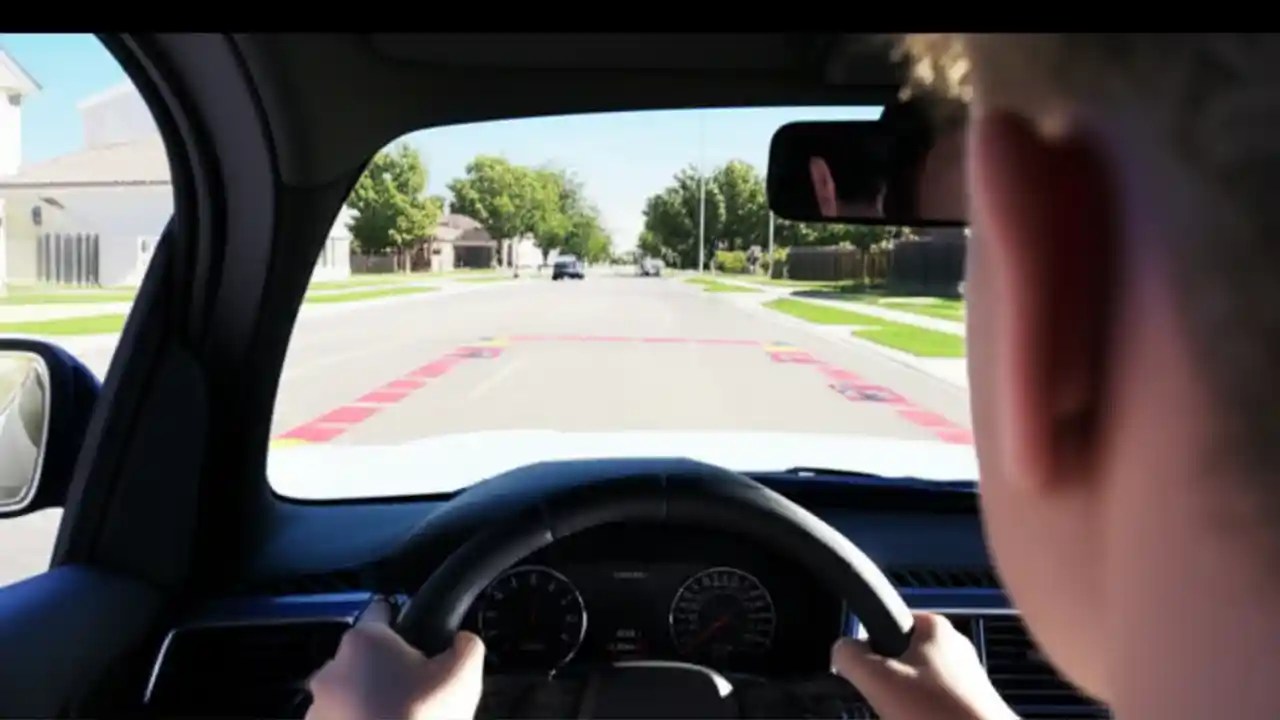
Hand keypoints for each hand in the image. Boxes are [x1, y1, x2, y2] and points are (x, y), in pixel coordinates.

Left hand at [306, 597, 485, 719]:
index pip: (383, 612)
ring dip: (369, 700)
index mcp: (364, 641)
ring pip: (350, 692)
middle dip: (387, 671)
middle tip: (417, 694)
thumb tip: (460, 640)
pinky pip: (341, 719)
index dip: (405, 627)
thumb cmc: (422, 717)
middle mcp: (330, 667)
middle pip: (366, 658)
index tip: (419, 646)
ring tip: (400, 719)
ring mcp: (316, 706)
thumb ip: (465, 643)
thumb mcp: (464, 674)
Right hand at [832, 612, 1018, 719]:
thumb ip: (849, 655)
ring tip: (906, 717)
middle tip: (887, 704)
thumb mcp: (877, 678)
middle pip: (898, 661)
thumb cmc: (938, 712)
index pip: (884, 625)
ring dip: (905, 705)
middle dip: (888, 685)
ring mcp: (966, 678)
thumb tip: (840, 650)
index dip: (869, 652)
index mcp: (933, 627)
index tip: (870, 677)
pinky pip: (933, 708)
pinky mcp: (972, 706)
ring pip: (915, 688)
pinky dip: (923, 716)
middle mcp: (954, 646)